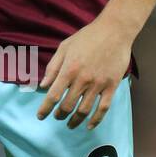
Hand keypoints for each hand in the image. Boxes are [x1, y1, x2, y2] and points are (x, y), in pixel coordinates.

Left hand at [36, 14, 132, 128]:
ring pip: (84, 110)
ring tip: (70, 124)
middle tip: (57, 117)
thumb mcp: (64, 47)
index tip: (40, 116)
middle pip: (67, 106)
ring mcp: (98, 84)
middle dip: (59, 115)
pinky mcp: (112, 86)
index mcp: (69, 69)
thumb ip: (53, 67)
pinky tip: (89, 126)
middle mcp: (82, 79)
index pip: (53, 96)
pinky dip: (96, 120)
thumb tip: (43, 86)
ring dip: (75, 121)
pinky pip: (103, 108)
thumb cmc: (87, 37)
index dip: (45, 109)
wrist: (114, 30)